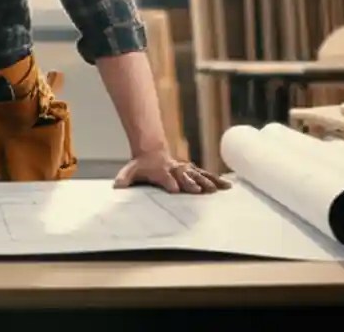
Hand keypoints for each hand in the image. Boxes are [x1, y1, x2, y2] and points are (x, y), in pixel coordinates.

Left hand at [113, 150, 230, 193]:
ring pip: (198, 175)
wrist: (151, 151)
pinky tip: (227, 186)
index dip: (170, 183)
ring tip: (218, 189)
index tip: (175, 190)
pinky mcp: (192, 170)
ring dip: (207, 182)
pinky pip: (206, 174)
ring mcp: (184, 169)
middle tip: (199, 191)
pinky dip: (216, 179)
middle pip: (184, 176)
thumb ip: (125, 178)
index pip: (165, 178)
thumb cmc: (142, 165)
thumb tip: (116, 186)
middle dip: (191, 183)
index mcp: (160, 171)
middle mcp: (174, 170)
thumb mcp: (131, 170)